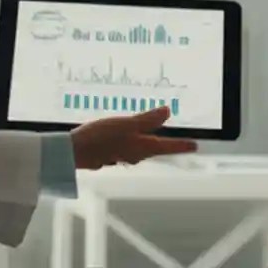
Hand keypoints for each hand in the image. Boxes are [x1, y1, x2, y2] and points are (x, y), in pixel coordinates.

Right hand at [69, 106, 195, 168]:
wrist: (72, 152)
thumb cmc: (101, 138)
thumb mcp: (127, 124)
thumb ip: (148, 119)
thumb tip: (168, 113)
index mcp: (143, 148)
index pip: (168, 146)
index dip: (182, 145)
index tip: (195, 146)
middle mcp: (134, 155)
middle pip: (154, 149)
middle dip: (165, 144)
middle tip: (177, 141)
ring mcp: (120, 155)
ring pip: (139, 148)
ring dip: (146, 140)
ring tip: (153, 133)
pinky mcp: (108, 152)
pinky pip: (124, 146)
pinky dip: (129, 139)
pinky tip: (124, 133)